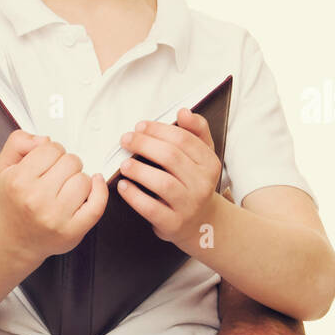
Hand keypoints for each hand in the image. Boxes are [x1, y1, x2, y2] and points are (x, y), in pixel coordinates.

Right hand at [0, 129, 106, 265]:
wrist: (15, 239)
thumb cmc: (14, 202)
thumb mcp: (4, 167)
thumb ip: (18, 142)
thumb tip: (43, 139)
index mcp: (19, 181)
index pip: (51, 148)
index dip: (51, 152)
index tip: (48, 162)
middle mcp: (36, 199)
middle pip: (71, 161)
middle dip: (66, 165)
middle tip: (56, 177)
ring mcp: (56, 216)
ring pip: (84, 179)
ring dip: (78, 180)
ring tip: (65, 189)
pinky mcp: (72, 230)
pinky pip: (97, 203)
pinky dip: (100, 191)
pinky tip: (93, 186)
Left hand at [116, 109, 221, 250]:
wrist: (203, 223)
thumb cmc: (195, 184)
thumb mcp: (203, 157)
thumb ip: (196, 131)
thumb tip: (184, 112)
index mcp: (209, 164)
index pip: (184, 140)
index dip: (159, 130)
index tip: (140, 126)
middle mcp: (202, 184)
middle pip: (171, 157)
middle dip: (144, 144)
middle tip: (126, 139)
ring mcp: (189, 205)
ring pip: (163, 183)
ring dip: (139, 170)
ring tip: (124, 163)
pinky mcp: (173, 223)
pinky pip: (151, 208)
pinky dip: (134, 196)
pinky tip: (124, 186)